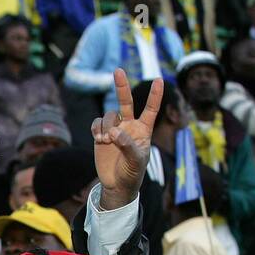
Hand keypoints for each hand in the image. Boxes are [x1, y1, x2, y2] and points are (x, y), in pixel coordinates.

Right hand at [92, 69, 160, 210]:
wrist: (117, 184)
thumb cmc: (132, 173)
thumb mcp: (136, 161)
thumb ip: (127, 145)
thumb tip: (114, 132)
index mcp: (143, 130)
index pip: (151, 109)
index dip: (155, 95)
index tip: (159, 80)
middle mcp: (129, 126)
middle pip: (126, 101)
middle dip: (122, 86)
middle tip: (118, 70)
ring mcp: (114, 129)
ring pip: (108, 116)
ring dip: (105, 125)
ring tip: (104, 140)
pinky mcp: (100, 136)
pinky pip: (96, 124)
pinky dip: (96, 129)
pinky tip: (99, 139)